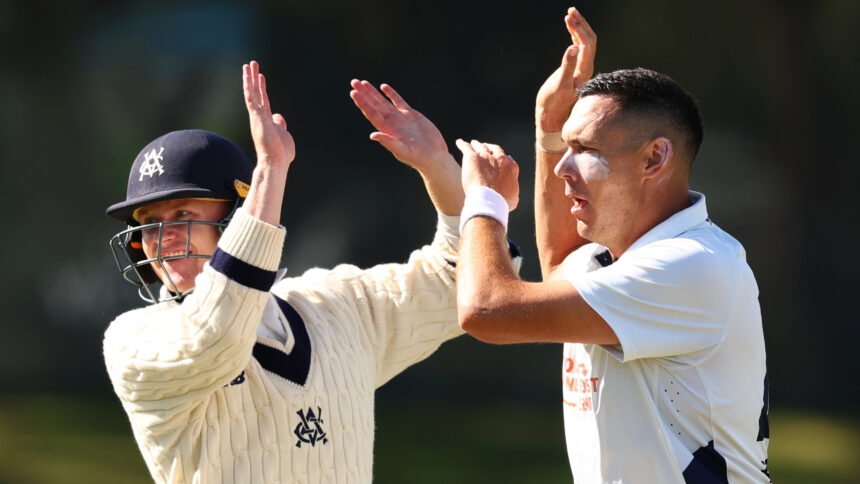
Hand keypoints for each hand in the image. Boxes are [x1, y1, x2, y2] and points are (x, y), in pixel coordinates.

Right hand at [243, 61, 294, 167]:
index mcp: (267, 120)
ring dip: (249, 79)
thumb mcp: (284, 135)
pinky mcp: (257, 118)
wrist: (276, 163)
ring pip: (251, 94)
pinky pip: (251, 100)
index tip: (260, 75)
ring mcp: (257, 117)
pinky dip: (248, 88)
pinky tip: (247, 77)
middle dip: (253, 78)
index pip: (264, 99)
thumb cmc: (281, 154)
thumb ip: (280, 124)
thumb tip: (279, 116)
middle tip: (252, 63)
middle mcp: (260, 117)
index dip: (262, 87)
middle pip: (256, 93)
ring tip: (248, 65)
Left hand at [350, 80, 452, 172]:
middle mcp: (391, 123)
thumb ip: (388, 142)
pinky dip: (391, 94)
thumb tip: (372, 135)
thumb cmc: (417, 157)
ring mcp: (400, 118)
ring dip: (373, 92)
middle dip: (364, 94)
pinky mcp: (411, 115)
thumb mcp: (401, 150)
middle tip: (354, 82)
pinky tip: (383, 87)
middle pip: (374, 105)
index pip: (371, 114)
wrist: (433, 156)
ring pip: (383, 102)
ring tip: (363, 83)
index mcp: (387, 130)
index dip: (362, 103)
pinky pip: (399, 101)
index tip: (354, 93)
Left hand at [456, 139, 518, 210]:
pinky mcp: (472, 158)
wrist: (489, 200)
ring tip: (473, 144)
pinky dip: (462, 144)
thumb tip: (513, 194)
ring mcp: (485, 157)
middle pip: (493, 149)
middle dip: (489, 148)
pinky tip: (459, 143)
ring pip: (480, 147)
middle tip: (485, 147)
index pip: (506, 159)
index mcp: (510, 167)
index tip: (497, 158)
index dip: (500, 158)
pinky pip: (466, 147)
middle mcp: (499, 159)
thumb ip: (513, 192)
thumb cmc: (501, 202)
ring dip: (476, 144)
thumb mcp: (513, 198)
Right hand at [535, 7, 596, 131]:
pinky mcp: (575, 70)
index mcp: (584, 70)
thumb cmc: (553, 103)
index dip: (579, 29)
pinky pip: (579, 48)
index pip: (588, 43)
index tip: (568, 18)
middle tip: (570, 10)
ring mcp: (582, 68)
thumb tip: (573, 48)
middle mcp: (586, 68)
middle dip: (581, 24)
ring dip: (578, 28)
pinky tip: (569, 29)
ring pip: (585, 43)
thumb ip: (567, 66)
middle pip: (590, 40)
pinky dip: (575, 36)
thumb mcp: (559, 85)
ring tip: (569, 15)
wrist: (552, 117)